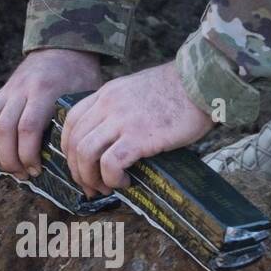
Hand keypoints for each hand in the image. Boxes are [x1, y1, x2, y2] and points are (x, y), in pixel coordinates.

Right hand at [0, 48, 102, 178]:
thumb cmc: (80, 78)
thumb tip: (73, 160)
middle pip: (3, 130)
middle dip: (9, 159)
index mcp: (45, 91)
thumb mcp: (86, 97)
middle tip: (23, 174)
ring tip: (7, 166)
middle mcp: (21, 90)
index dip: (27, 154)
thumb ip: (77, 123)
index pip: (27, 128)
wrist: (64, 48)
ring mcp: (6, 91)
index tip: (36, 170)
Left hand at [62, 61, 214, 194]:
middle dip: (77, 171)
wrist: (202, 83)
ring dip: (90, 177)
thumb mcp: (138, 90)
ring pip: (86, 154)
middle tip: (91, 186)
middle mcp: (108, 105)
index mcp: (106, 94)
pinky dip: (112, 178)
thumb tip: (116, 138)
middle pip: (74, 142)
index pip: (71, 122)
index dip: (69, 149)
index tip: (79, 165)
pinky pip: (111, 163)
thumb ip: (121, 108)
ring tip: (106, 188)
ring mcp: (122, 120)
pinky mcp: (139, 137)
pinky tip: (125, 182)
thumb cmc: (178, 90)